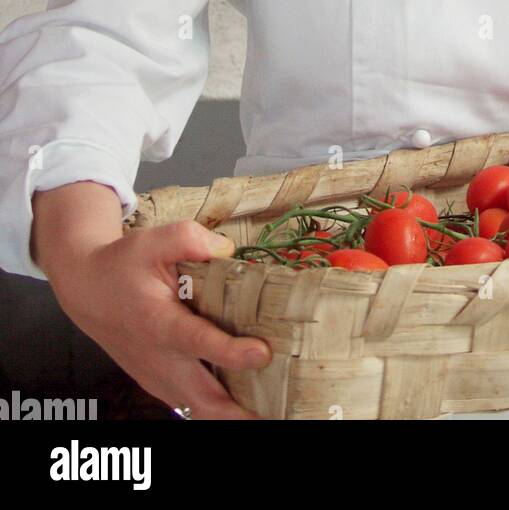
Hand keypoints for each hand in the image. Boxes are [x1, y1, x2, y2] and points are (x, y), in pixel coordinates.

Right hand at [46, 219, 272, 419]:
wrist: (87, 290)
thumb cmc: (122, 265)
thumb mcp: (155, 240)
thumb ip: (193, 241)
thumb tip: (229, 252)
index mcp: (158, 322)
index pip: (198, 343)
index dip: (232, 352)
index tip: (262, 353)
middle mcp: (159, 358)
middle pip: (203, 398)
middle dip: (239, 410)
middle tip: (277, 408)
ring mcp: (158, 377)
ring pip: (199, 410)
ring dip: (231, 413)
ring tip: (269, 408)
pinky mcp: (159, 384)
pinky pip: (192, 406)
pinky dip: (217, 409)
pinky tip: (246, 400)